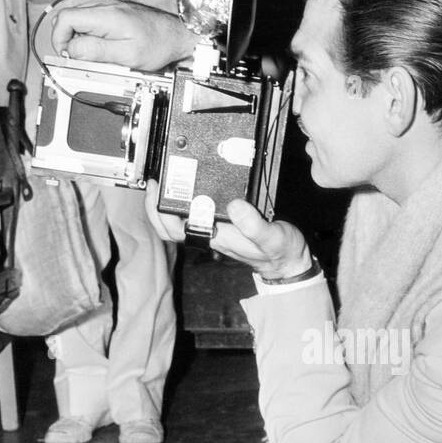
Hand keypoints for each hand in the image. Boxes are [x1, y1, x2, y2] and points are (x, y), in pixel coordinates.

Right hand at [52, 2, 196, 70]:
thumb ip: (96, 51)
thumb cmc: (157, 45)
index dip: (59, 39)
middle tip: (81, 57)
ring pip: (77, 20)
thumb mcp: (126, 55)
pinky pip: (89, 21)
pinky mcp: (110, 10)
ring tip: (96, 54)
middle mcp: (102, 5)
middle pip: (67, 18)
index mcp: (104, 14)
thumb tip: (71, 50)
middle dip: (68, 40)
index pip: (64, 19)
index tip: (68, 55)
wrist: (175, 35)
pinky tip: (102, 46)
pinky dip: (89, 35)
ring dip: (79, 39)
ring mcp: (106, 6)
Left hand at [144, 185, 310, 277]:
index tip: (156, 188)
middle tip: (154, 182)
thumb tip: (235, 207)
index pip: (175, 229)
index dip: (159, 210)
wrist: (287, 263)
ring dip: (167, 202)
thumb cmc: (279, 253)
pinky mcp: (222, 223)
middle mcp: (211, 233)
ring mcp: (215, 229)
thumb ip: (255, 225)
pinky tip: (189, 185)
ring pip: (180, 219)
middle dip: (155, 206)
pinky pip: (196, 213)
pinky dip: (186, 199)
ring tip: (166, 179)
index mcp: (216, 236)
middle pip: (170, 225)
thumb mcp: (273, 238)